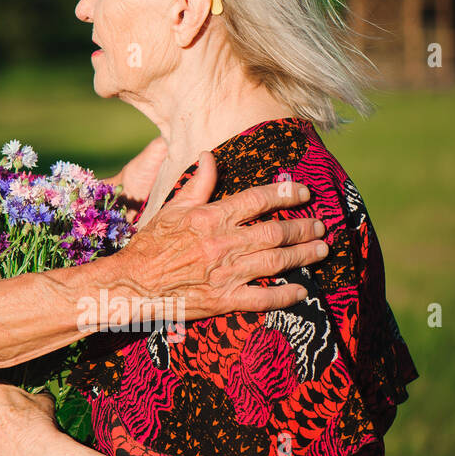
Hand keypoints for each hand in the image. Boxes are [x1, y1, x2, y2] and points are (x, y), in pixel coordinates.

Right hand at [108, 151, 326, 322]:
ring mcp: (225, 274)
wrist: (133, 283)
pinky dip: (285, 295)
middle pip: (274, 232)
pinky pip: (263, 299)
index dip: (284, 194)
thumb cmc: (150, 244)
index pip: (256, 200)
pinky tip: (302, 291)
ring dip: (303, 255)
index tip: (302, 191)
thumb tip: (209, 155)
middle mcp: (223, 244)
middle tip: (320, 225)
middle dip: (303, 227)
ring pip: (275, 262)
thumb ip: (197, 184)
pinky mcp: (224, 299)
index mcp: (210, 218)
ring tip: (321, 249)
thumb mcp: (171, 208)